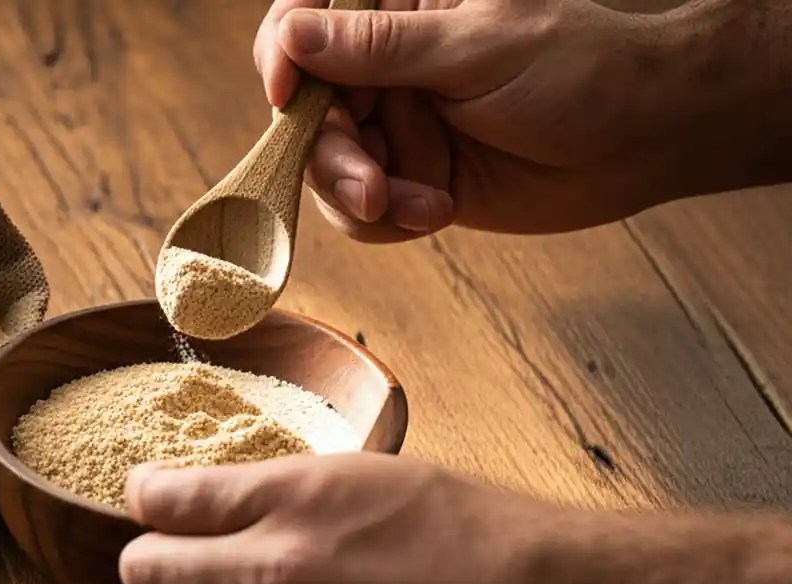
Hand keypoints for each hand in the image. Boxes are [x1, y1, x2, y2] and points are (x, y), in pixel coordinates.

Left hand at [118, 452, 555, 583]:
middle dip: (146, 559)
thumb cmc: (474, 533)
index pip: (168, 500)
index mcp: (297, 502)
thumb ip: (282, 490)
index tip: (149, 496)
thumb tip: (216, 498)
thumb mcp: (371, 477)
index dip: (147, 495)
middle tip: (165, 551)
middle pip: (148, 575)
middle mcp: (280, 577)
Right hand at [253, 0, 782, 241]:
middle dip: (331, 155)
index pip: (305, 19)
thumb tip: (293, 38)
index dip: (282, 55)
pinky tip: (434, 212)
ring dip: (361, 197)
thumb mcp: (476, 50)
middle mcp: (386, 65)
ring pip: (327, 166)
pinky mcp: (409, 176)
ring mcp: (395, 123)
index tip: (284, 94)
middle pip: (307, 108)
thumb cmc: (580, 71)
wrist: (642, 142)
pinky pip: (359, 210)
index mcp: (401, 8)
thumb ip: (380, 47)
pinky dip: (385, 221)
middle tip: (371, 190)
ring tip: (420, 205)